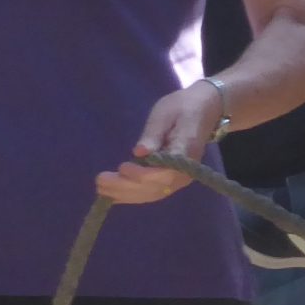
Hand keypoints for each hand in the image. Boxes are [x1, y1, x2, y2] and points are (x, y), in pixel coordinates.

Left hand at [96, 79, 225, 204]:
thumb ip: (154, 134)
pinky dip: (132, 196)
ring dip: (125, 194)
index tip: (122, 167)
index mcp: (186, 152)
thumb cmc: (183, 107)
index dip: (142, 175)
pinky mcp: (172, 180)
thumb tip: (139, 152)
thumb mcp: (166, 113)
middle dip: (125, 187)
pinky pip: (152, 193)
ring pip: (151, 194)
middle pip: (155, 188)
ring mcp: (179, 179)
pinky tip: (114, 196)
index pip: (165, 173)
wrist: (204, 110)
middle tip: (100, 180)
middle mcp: (185, 172)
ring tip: (101, 188)